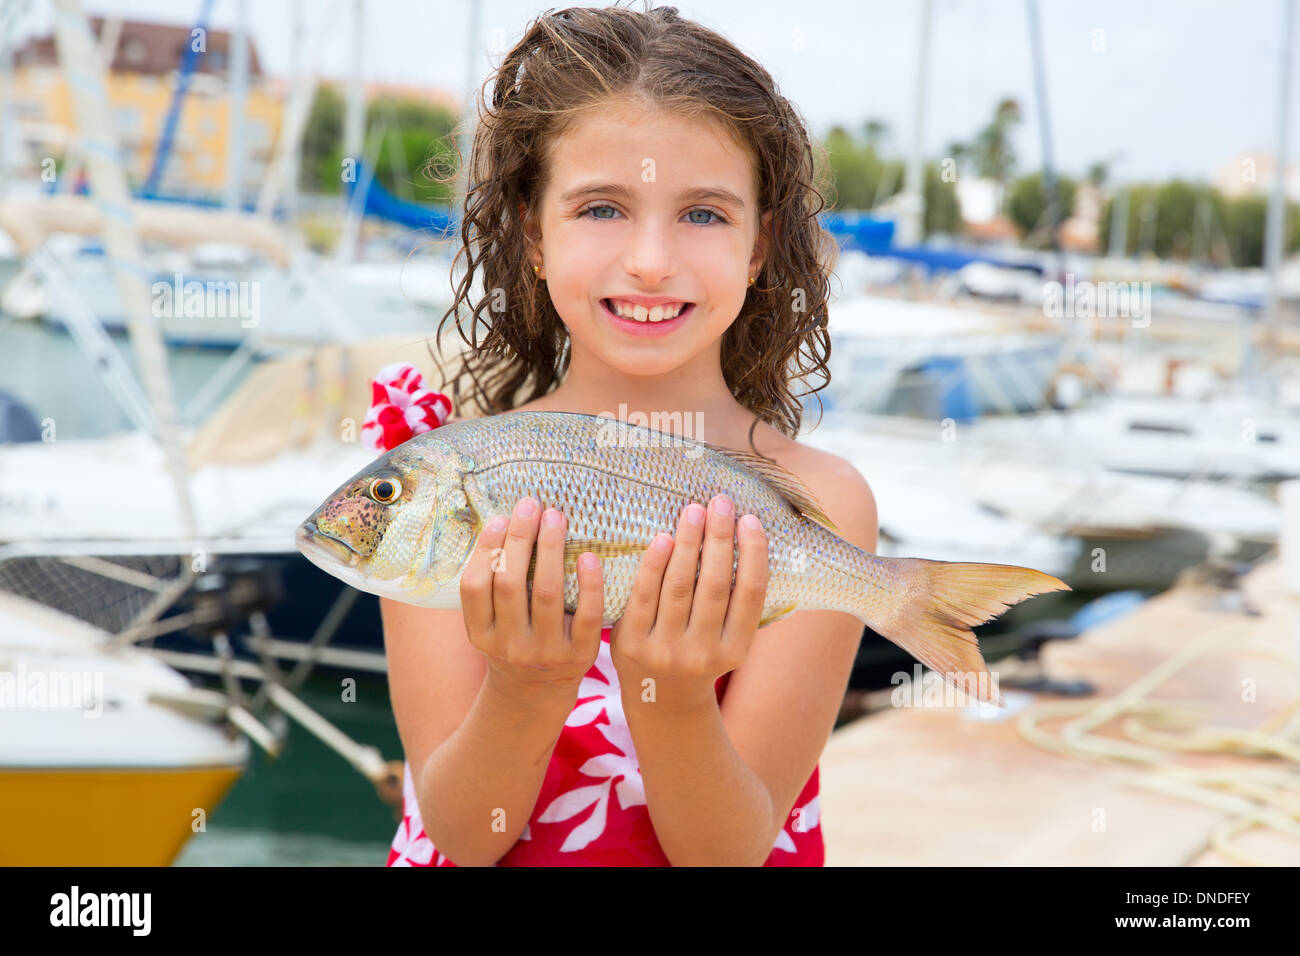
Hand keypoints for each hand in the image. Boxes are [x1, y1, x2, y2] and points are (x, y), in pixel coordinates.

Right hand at [460, 496, 603, 695]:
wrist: (538, 691)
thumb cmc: (513, 639)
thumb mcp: (490, 623)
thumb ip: (491, 585)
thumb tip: (502, 522)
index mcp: (481, 634)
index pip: (474, 588)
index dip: (485, 550)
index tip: (499, 518)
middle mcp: (510, 645)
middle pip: (510, 584)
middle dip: (520, 538)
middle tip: (530, 504)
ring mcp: (546, 652)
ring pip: (547, 593)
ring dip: (550, 549)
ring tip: (555, 516)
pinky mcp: (580, 655)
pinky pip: (587, 615)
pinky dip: (589, 584)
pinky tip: (589, 556)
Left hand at [611, 494, 768, 703]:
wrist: (660, 702)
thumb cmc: (700, 656)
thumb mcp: (727, 642)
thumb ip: (737, 604)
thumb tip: (748, 537)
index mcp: (735, 651)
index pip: (751, 595)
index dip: (753, 554)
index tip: (750, 520)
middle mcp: (702, 653)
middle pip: (715, 585)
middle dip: (718, 539)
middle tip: (720, 502)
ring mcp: (665, 650)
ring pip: (680, 586)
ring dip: (689, 543)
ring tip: (694, 511)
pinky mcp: (631, 644)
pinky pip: (644, 595)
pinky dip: (654, 563)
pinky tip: (664, 537)